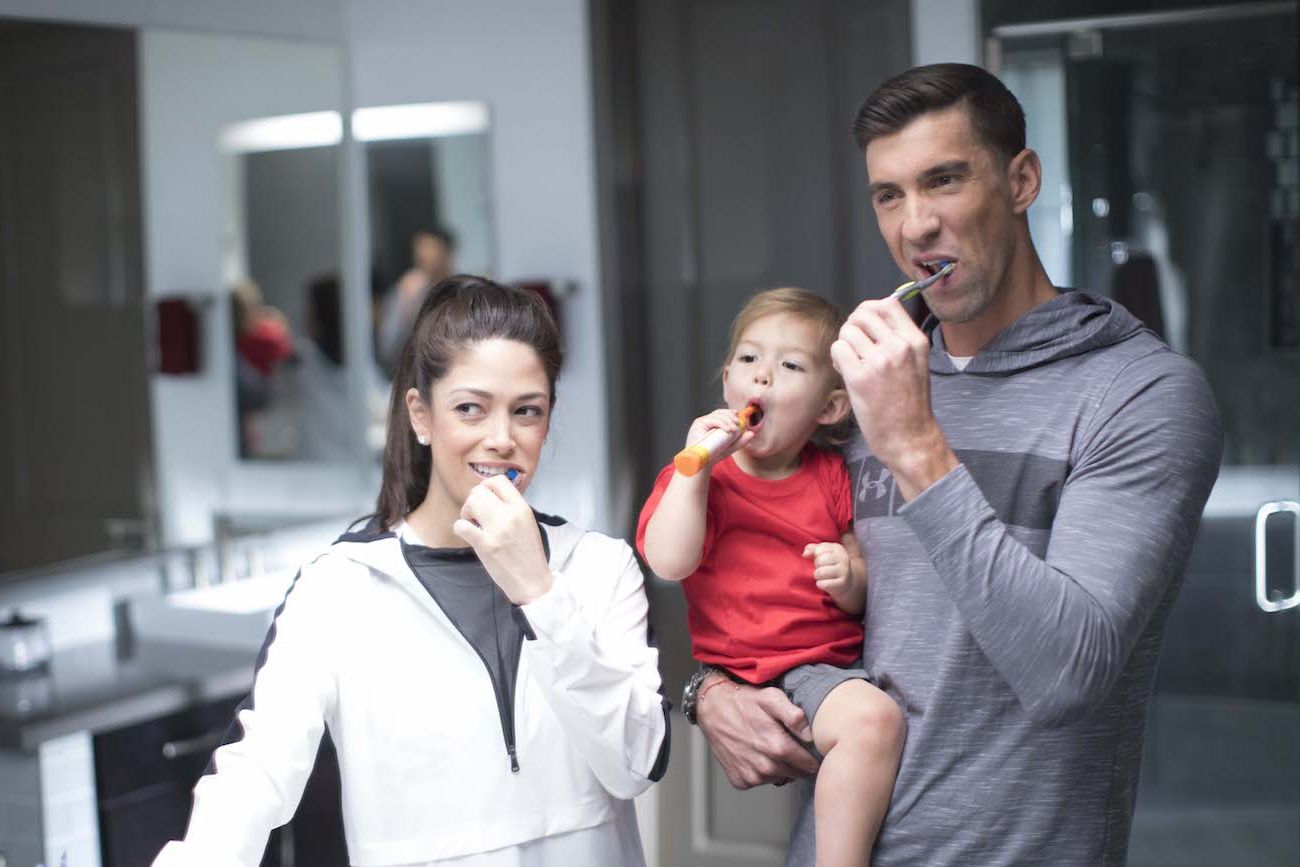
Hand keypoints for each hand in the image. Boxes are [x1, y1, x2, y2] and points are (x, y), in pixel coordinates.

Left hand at [453, 476, 552, 603]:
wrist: (532, 580)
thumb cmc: (528, 553)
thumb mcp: (527, 522)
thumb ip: (511, 507)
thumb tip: (488, 496)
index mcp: (522, 508)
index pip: (499, 481)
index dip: (486, 487)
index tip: (485, 499)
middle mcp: (510, 515)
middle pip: (479, 491)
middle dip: (473, 501)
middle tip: (476, 516)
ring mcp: (497, 530)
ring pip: (470, 503)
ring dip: (466, 513)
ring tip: (473, 524)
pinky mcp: (485, 545)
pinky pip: (461, 526)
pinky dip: (460, 528)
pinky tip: (468, 535)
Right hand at [684, 408, 755, 467]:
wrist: (701, 464)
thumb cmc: (713, 455)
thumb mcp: (730, 447)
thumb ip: (740, 441)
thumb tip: (751, 433)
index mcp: (712, 424)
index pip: (722, 414)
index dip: (730, 413)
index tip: (738, 416)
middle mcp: (706, 421)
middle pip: (720, 413)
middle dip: (730, 417)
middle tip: (738, 424)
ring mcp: (701, 422)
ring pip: (717, 416)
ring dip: (727, 420)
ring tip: (734, 429)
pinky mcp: (698, 424)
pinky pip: (711, 420)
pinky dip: (721, 423)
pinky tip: (727, 429)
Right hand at [696, 677, 817, 788]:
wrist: (712, 708)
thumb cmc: (743, 701)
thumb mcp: (772, 698)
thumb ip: (795, 716)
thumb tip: (810, 735)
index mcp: (777, 747)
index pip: (809, 765)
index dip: (813, 758)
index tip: (811, 750)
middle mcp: (764, 767)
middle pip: (796, 774)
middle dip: (798, 763)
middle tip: (791, 746)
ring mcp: (751, 776)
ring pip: (779, 778)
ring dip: (780, 767)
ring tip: (772, 748)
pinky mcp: (740, 780)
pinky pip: (760, 781)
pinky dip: (762, 772)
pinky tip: (757, 755)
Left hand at [804, 542, 850, 597]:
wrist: (846, 582)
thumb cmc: (830, 565)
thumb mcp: (822, 553)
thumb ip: (812, 549)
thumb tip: (805, 554)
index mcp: (837, 548)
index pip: (818, 550)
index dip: (815, 556)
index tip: (822, 559)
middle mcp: (843, 558)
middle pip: (819, 561)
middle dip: (817, 566)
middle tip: (823, 569)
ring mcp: (844, 570)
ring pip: (820, 572)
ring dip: (818, 576)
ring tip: (823, 576)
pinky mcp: (843, 583)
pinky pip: (823, 584)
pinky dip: (821, 585)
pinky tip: (826, 583)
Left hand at [830, 298, 957, 499]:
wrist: (909, 438)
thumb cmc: (909, 404)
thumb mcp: (915, 363)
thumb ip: (897, 339)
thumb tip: (870, 316)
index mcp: (915, 341)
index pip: (889, 303)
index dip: (870, 311)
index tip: (866, 328)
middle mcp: (899, 346)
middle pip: (864, 313)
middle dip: (853, 326)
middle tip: (854, 346)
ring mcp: (879, 361)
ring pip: (848, 330)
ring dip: (844, 344)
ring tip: (851, 363)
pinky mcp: (859, 377)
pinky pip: (838, 349)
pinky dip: (837, 359)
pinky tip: (846, 372)